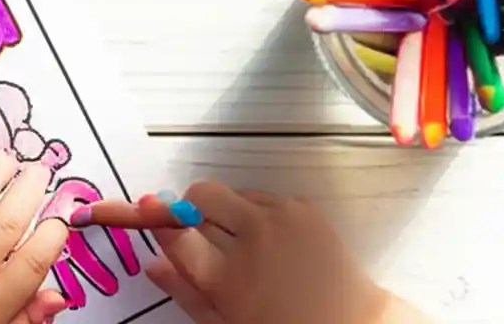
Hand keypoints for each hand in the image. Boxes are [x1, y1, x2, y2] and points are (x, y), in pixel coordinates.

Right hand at [142, 183, 430, 323]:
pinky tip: (272, 241)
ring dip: (229, 212)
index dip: (158, 222)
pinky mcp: (303, 207)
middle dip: (193, 209)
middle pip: (200, 194)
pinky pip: (264, 196)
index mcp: (226, 276)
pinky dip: (259, 212)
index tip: (154, 220)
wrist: (350, 321)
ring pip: (232, 193)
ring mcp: (280, 217)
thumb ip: (186, 292)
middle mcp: (251, 237)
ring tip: (246, 245)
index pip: (175, 231)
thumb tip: (153, 263)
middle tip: (203, 234)